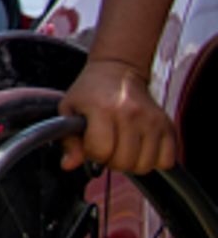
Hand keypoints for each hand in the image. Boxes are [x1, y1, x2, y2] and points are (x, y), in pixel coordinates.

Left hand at [56, 59, 177, 174]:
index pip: (101, 151)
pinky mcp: (168, 125)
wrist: (119, 72)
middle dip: (111, 161)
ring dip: (132, 164)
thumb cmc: (91, 92)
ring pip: (145, 164)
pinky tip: (141, 150)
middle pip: (124, 161)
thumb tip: (69, 165)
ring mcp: (153, 120)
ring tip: (123, 149)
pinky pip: (167, 159)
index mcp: (104, 110)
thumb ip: (68, 140)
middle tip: (108, 148)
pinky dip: (154, 161)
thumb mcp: (69, 109)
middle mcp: (131, 114)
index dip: (93, 154)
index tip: (92, 143)